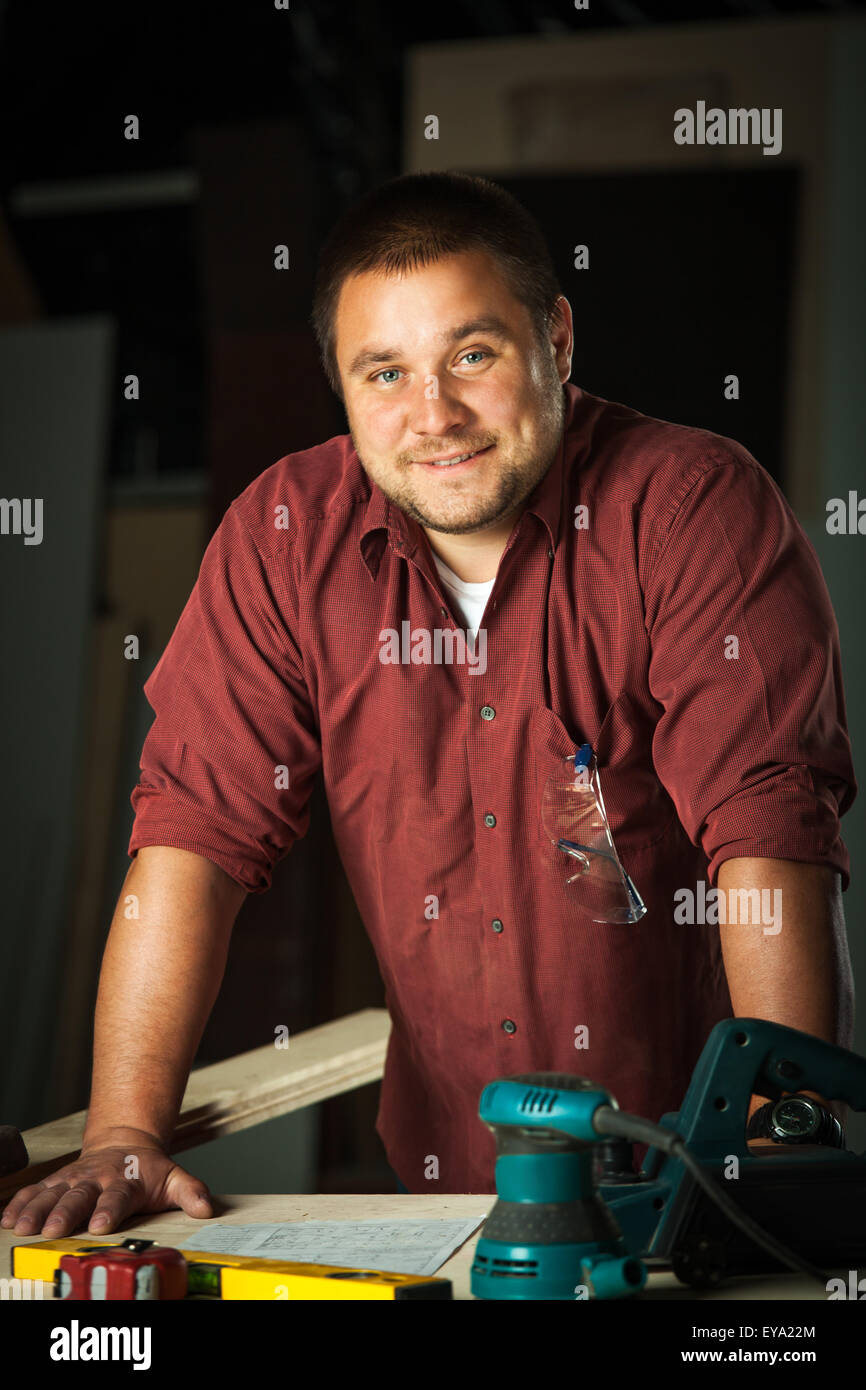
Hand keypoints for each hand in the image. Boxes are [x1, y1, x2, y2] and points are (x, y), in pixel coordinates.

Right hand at [0, 1127, 213, 1236]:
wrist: (126, 1143)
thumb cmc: (149, 1171)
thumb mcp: (174, 1178)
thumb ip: (190, 1192)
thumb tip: (206, 1208)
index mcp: (125, 1182)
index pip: (117, 1197)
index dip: (109, 1210)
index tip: (101, 1224)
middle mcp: (97, 1179)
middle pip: (80, 1196)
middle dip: (66, 1212)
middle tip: (53, 1230)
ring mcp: (75, 1178)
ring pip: (53, 1193)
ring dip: (37, 1210)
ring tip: (21, 1227)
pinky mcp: (58, 1180)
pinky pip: (36, 1190)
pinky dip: (21, 1202)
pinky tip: (7, 1217)